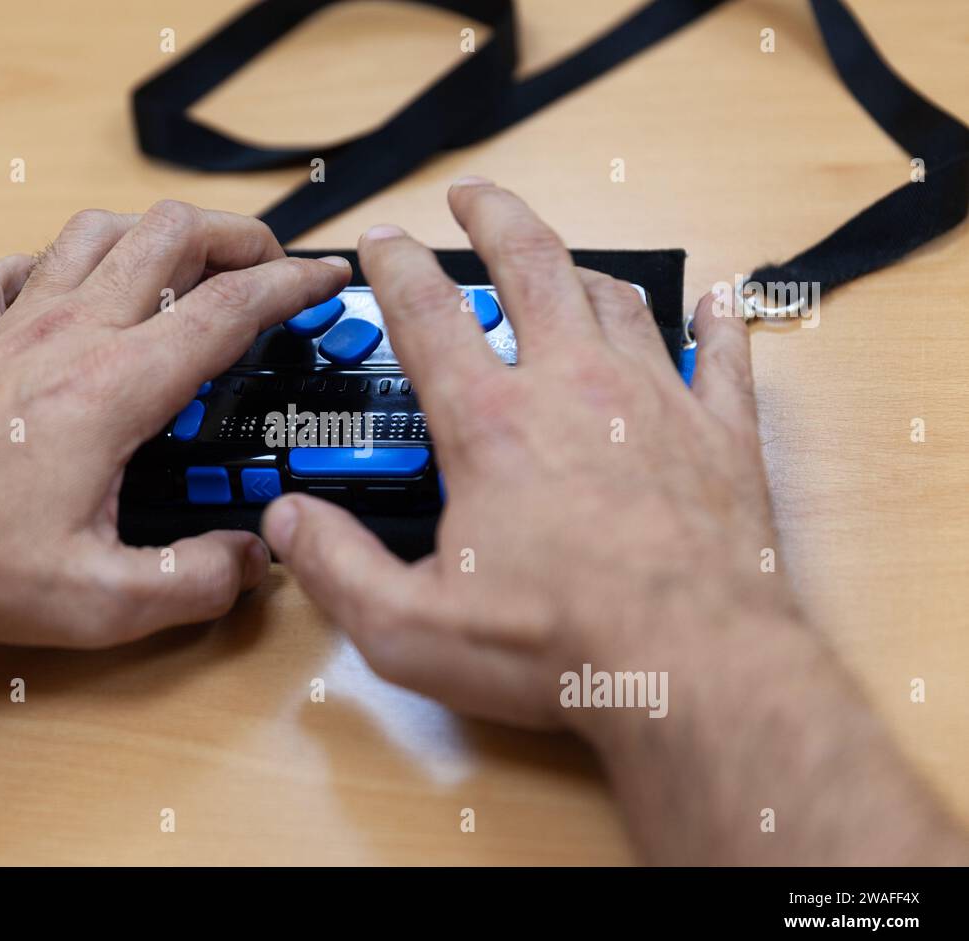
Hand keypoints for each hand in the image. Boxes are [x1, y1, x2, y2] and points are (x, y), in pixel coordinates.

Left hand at [0, 202, 350, 653]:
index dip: (295, 284)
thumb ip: (194, 583)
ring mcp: (12, 326)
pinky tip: (60, 285)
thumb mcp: (98, 600)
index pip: (229, 307)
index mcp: (115, 387)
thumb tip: (251, 561)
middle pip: (169, 236)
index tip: (328, 276)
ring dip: (152, 232)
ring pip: (96, 231)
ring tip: (185, 258)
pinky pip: (11, 269)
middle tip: (267, 261)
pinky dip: (50, 263)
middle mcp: (68, 336)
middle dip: (235, 235)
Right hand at [263, 180, 801, 730]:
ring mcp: (657, 404)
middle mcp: (575, 391)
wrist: (694, 671)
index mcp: (493, 426)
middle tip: (473, 197)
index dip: (393, 266)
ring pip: (617, 301)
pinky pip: (723, 356)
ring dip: (582, 269)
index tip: (380, 241)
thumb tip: (289, 525)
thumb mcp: (411, 628)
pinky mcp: (723, 437)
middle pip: (531, 268)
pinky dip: (717, 323)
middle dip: (494, 218)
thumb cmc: (562, 648)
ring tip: (563, 260)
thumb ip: (337, 568)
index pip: (427, 315)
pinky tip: (716, 303)